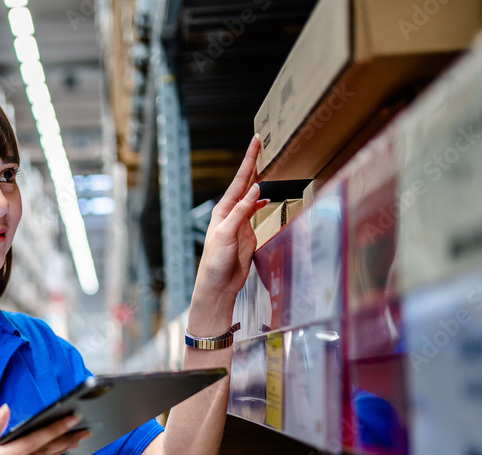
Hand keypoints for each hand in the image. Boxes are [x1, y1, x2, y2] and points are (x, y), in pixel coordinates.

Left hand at [191, 135, 269, 331]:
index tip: (255, 143)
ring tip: (265, 164)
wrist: (218, 285)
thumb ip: (242, 212)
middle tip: (259, 144)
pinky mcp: (247, 234)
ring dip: (257, 181)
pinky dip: (261, 202)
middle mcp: (231, 213)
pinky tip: (266, 196)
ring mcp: (239, 222)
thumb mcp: (228, 234)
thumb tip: (256, 189)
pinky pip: (255, 212)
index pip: (239, 181)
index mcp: (223, 210)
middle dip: (252, 164)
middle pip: (244, 184)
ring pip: (250, 196)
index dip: (248, 161)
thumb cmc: (215, 262)